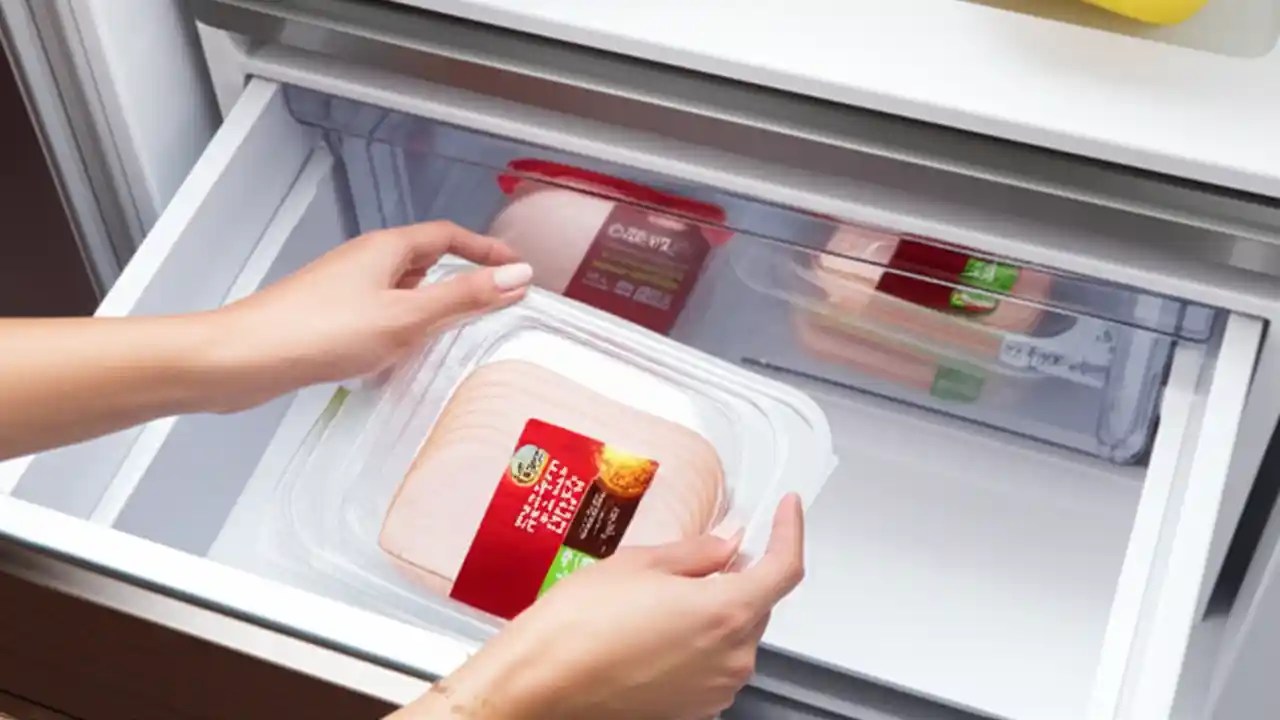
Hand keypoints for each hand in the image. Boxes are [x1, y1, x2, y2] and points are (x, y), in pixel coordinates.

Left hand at [205, 221, 531, 411]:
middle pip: (427, 261)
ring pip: (404, 290)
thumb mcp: (407, 317)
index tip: (515, 266)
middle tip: (494, 304)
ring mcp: (346, 288)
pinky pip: (382, 313)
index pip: (449, 236)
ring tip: (456, 336)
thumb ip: (463, 297)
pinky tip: (403, 356)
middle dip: (463, 280)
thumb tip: (515, 276)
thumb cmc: (318, 332)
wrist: (245, 358)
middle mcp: (366, 261)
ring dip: (433, 307)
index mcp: (387, 249)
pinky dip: (405, 328)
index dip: (486, 250)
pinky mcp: (330, 317)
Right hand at [395, 495, 805, 719]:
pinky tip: (657, 627)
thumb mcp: (639, 565)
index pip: (784, 568)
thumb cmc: (577, 626)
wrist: (540, 684)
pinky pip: (714, 664)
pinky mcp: (693, 709)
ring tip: (663, 594)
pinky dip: (700, 640)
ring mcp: (714, 689)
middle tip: (702, 553)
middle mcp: (731, 657)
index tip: (787, 510)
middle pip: (759, 603)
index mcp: (726, 613)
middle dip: (740, 573)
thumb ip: (697, 552)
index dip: (789, 532)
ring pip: (736, 635)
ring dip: (717, 609)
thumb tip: (728, 542)